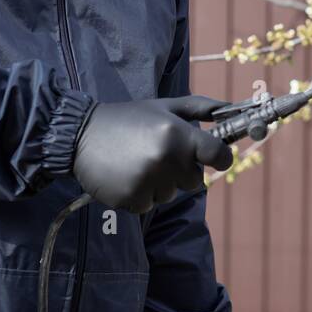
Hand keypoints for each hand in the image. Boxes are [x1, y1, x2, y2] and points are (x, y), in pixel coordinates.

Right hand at [71, 95, 233, 212]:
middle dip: (182, 171)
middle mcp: (166, 158)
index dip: (221, 158)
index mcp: (177, 133)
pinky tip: (126, 175)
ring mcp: (148, 180)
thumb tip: (232, 110)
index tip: (215, 158)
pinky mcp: (131, 198)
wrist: (80, 134)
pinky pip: (149, 204)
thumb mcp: (165, 106)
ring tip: (137, 162)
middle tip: (158, 154)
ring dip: (160, 183)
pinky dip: (141, 195)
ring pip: (172, 194)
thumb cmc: (128, 118)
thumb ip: (201, 107)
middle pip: (196, 180)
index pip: (219, 155)